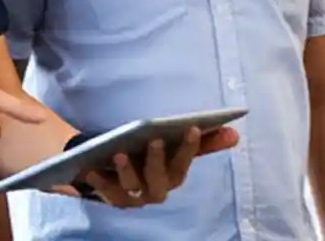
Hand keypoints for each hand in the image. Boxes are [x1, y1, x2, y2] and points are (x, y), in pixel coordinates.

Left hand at [59, 126, 239, 207]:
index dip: (190, 147)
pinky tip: (90, 168)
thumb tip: (235, 134)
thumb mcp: (175, 146)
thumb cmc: (153, 154)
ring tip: (119, 152)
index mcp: (174, 176)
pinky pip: (105, 192)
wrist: (118, 166)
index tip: (192, 127)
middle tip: (154, 139)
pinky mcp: (112, 197)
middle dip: (157, 161)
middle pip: (159, 181)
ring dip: (127, 171)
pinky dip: (97, 182)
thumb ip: (204, 141)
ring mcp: (134, 197)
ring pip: (132, 188)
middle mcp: (156, 191)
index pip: (185, 164)